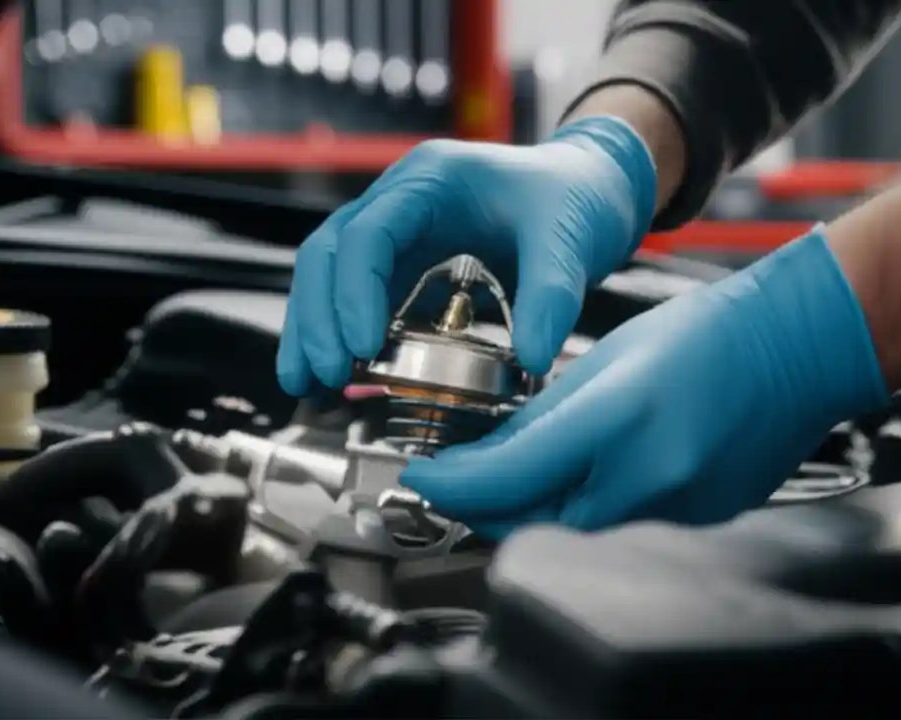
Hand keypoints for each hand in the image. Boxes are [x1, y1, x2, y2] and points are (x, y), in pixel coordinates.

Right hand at [276, 117, 656, 395]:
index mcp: (431, 181)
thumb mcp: (570, 240)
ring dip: (314, 329)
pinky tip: (335, 377)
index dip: (355, 291)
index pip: (368, 234)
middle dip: (318, 317)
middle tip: (324, 375)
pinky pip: (357, 295)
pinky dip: (339, 333)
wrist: (592, 184)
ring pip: (330, 275)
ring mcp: (398, 232)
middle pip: (329, 254)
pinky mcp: (407, 263)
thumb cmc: (577, 195)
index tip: (361, 347)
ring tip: (308, 385)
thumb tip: (532, 358)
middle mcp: (401, 201)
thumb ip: (551, 296)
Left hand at [400, 228, 888, 535]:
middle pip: (529, 523)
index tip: (421, 477)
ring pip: (569, 534)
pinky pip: (612, 531)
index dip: (450, 484)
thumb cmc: (708, 336)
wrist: (796, 350)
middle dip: (479, 507)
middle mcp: (647, 479)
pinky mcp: (691, 524)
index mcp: (618, 421)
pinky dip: (577, 513)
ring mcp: (674, 512)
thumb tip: (484, 456)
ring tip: (502, 477)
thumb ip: (542, 417)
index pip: (506, 478)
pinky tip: (569, 481)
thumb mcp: (606, 361)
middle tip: (452, 479)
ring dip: (524, 513)